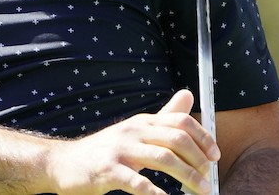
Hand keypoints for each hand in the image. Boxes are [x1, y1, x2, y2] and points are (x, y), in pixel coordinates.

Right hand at [44, 89, 219, 194]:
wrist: (63, 163)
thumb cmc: (105, 150)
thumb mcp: (135, 131)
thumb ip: (163, 116)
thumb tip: (188, 94)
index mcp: (142, 123)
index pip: (180, 121)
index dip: (203, 138)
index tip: (215, 157)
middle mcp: (133, 131)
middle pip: (176, 138)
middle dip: (199, 160)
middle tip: (209, 180)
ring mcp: (119, 150)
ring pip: (163, 158)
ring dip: (187, 176)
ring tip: (200, 192)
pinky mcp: (107, 170)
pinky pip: (136, 182)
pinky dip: (155, 193)